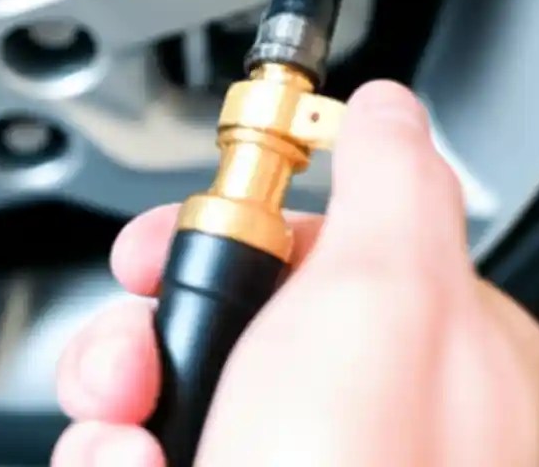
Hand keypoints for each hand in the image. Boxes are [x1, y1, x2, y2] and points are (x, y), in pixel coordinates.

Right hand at [52, 81, 538, 466]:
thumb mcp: (375, 298)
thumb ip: (389, 183)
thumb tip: (393, 106)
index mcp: (426, 339)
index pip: (311, 234)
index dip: (226, 228)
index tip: (171, 240)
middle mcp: (358, 406)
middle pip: (218, 306)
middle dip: (147, 325)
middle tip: (139, 356)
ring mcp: (282, 458)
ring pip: (162, 379)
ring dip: (114, 400)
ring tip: (130, 438)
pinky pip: (136, 448)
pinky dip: (112, 459)